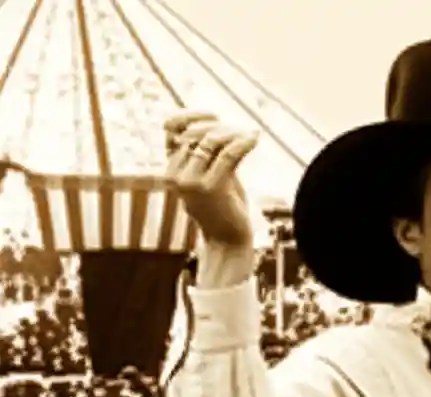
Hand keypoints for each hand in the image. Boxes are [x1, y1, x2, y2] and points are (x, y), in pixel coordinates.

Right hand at [164, 111, 259, 247]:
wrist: (227, 242)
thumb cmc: (222, 208)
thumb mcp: (209, 175)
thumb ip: (205, 153)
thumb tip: (212, 121)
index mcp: (170, 169)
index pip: (172, 128)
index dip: (192, 116)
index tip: (215, 115)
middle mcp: (175, 174)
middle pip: (196, 133)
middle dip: (221, 126)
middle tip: (242, 131)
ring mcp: (190, 181)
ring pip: (212, 140)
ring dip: (235, 133)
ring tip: (250, 135)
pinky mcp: (210, 188)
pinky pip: (229, 154)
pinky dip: (244, 142)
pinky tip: (254, 138)